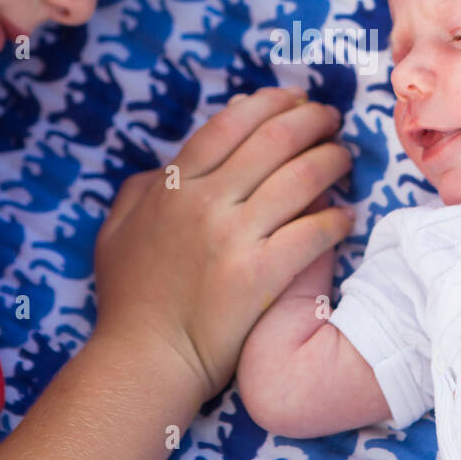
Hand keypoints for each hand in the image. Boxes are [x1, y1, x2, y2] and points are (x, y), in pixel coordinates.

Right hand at [92, 88, 352, 400]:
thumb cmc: (130, 299)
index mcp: (172, 185)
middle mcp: (204, 202)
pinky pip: (312, 233)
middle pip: (274, 139)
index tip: (295, 99)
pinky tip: (346, 216)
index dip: (270, 102)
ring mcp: (233, 237)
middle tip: (331, 120)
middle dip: (312, 121)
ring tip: (345, 157)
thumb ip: (140, 188)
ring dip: (331, 160)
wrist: (144, 360)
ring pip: (300, 178)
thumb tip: (165, 163)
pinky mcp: (260, 274)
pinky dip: (336, 218)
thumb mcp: (115, 229)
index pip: (231, 123)